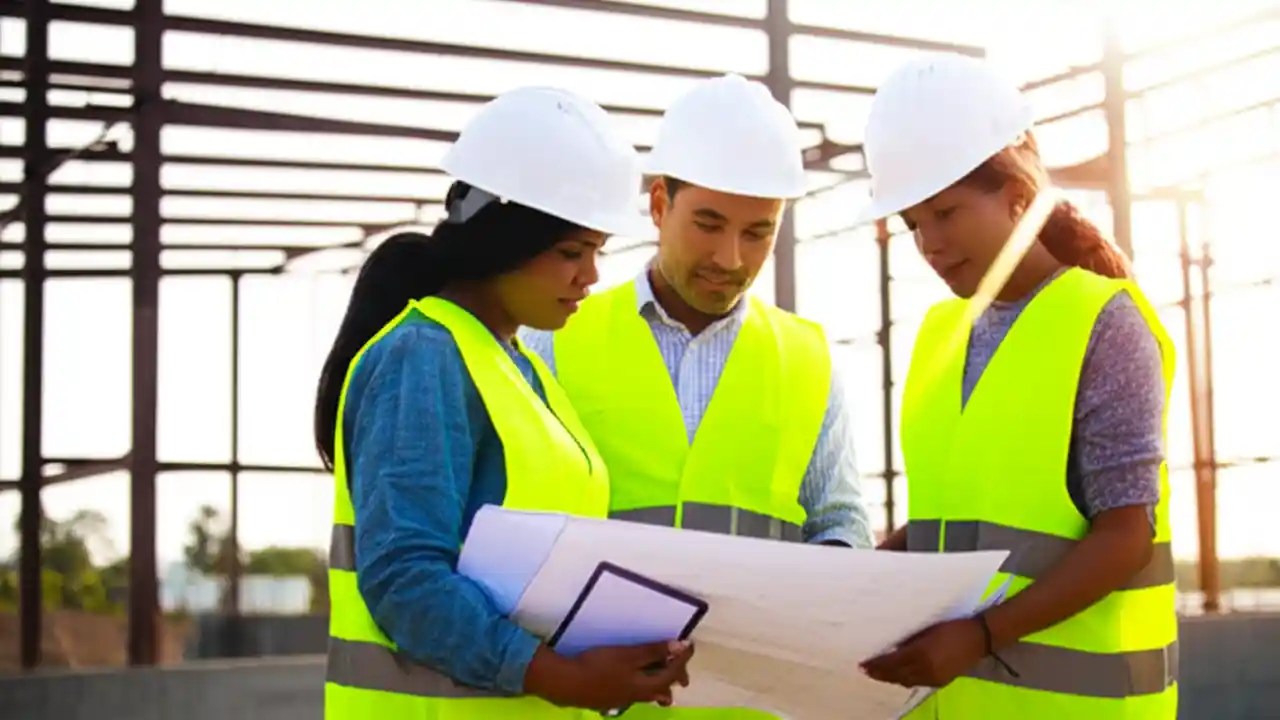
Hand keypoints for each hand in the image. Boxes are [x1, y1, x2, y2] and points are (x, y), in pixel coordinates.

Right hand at [525, 640, 694, 710]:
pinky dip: (640, 688)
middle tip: (683, 676)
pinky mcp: (607, 699)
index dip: (682, 659)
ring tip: (662, 684)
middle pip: (661, 690)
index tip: (690, 646)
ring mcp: (621, 700)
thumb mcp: (628, 655)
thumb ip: (653, 651)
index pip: (671, 673)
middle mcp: (636, 696)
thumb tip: (680, 646)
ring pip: (646, 695)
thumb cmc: (599, 666)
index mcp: (644, 686)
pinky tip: (632, 683)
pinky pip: (632, 695)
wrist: (567, 683)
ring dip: (658, 688)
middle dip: (673, 681)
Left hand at [860, 618, 985, 688]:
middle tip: (865, 670)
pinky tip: (898, 676)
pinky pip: (917, 683)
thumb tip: (892, 647)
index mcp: (920, 653)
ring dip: (890, 678)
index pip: (892, 663)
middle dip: (879, 673)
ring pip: (905, 682)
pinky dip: (904, 680)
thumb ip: (909, 640)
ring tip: (878, 674)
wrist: (978, 638)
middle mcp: (925, 668)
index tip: (863, 664)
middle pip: (896, 675)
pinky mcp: (940, 682)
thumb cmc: (951, 627)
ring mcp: (933, 677)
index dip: (876, 665)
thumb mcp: (926, 629)